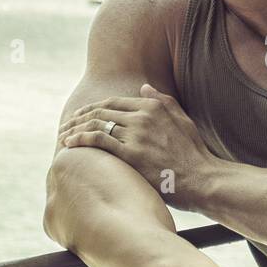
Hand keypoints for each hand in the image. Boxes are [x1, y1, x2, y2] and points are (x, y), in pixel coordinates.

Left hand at [57, 84, 213, 208]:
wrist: (203, 179)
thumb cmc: (194, 154)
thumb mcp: (183, 120)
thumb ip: (163, 101)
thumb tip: (144, 87)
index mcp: (154, 106)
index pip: (113, 102)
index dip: (93, 108)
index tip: (80, 116)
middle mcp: (143, 116)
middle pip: (101, 111)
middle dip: (79, 117)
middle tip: (65, 125)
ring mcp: (137, 134)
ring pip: (96, 124)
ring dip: (75, 128)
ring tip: (63, 135)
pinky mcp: (132, 154)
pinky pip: (99, 141)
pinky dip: (80, 139)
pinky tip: (69, 144)